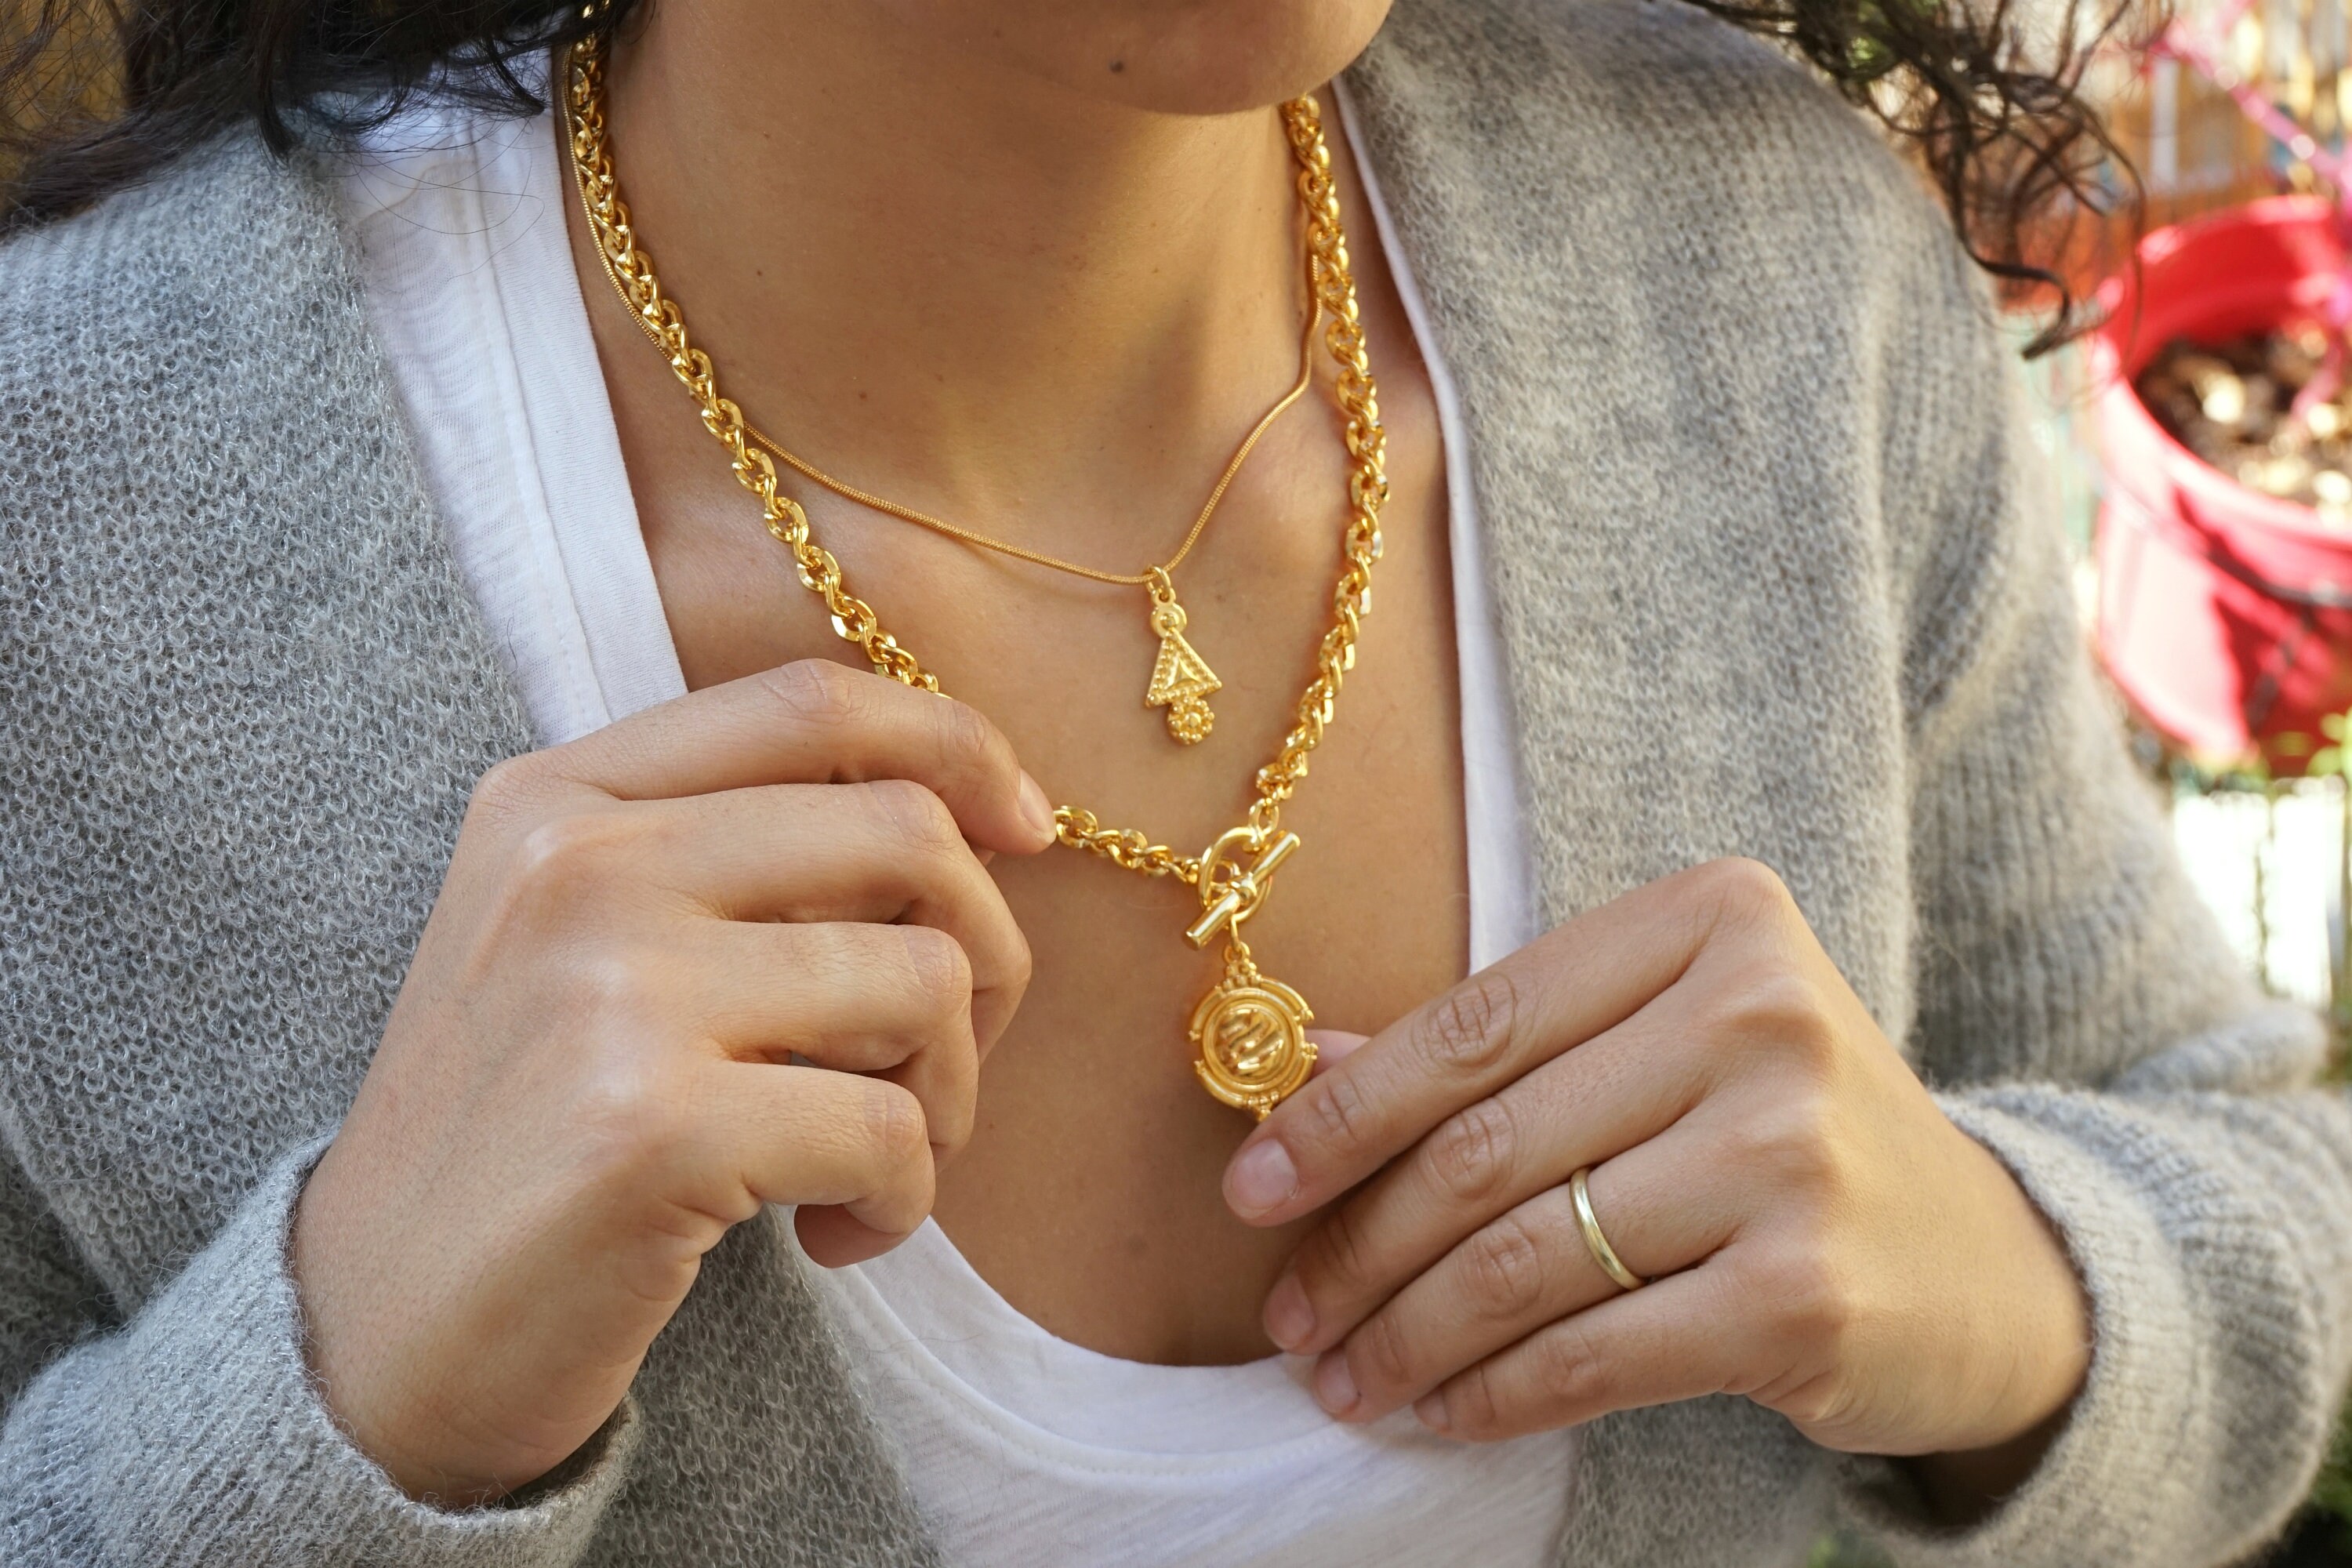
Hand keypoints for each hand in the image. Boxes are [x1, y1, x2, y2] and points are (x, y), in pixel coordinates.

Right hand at [292, 660, 1051, 1501]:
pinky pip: (894, 1129)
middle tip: (941, 1062)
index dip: (958, 745)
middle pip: (907, 832)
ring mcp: (611, 990)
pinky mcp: (653, 1129)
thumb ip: (730, 855)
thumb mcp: (580, 944)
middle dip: (985, 954)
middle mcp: (579, 867)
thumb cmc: (525, 1138)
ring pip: (925, 982)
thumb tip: (969, 815)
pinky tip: (834, 1237)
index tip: (1028, 827)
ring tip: (874, 1165)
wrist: (375, 1338)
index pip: (811, 702)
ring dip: (948, 1097)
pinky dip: (905, 1200)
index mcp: (560, 800)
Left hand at [1223, 858, 2090, 1469]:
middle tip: (1287, 1313)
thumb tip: (1304, 1070)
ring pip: (1524, 1256)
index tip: (1249, 1190)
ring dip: (1405, 1331)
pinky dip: (1491, 1392)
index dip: (1343, 1114)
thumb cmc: (1787, 1137)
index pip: (1476, 1020)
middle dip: (1358, 1243)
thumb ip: (1500, 1049)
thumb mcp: (1661, 1051)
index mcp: (1715, 918)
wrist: (1994, 1268)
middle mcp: (1761, 1016)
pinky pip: (1589, 1352)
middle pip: (1487, 1144)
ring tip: (1340, 1377)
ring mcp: (1792, 1154)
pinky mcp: (1804, 1294)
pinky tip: (1434, 1412)